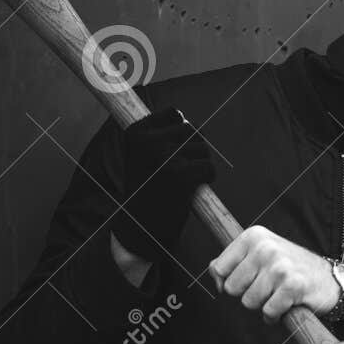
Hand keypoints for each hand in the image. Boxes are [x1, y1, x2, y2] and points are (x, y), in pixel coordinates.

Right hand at [113, 109, 215, 263]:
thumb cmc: (147, 190)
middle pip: (191, 130)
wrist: (140, 228)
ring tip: (180, 182)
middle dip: (193, 150)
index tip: (166, 157)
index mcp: (135, 132)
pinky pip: (209, 167)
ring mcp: (164, 157)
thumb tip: (181, 116)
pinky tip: (190, 190)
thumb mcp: (143, 155)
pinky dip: (206, 178)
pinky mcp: (181, 175)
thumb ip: (159, 133)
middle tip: (176, 173)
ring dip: (199, 165)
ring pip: (202, 148)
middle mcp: (148, 141)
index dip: (180, 136)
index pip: (174, 114)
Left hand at [209, 226, 338, 323]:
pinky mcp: (292, 286)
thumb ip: (232, 261)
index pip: (218, 268)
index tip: (247, 280)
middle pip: (232, 288)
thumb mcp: (260, 254)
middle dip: (247, 294)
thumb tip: (215, 277)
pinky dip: (275, 315)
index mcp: (254, 236)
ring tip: (278, 294)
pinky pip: (268, 312)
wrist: (331, 279)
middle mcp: (266, 247)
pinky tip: (286, 305)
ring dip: (263, 305)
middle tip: (268, 287)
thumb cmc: (291, 268)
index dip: (228, 281)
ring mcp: (279, 266)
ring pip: (248, 302)